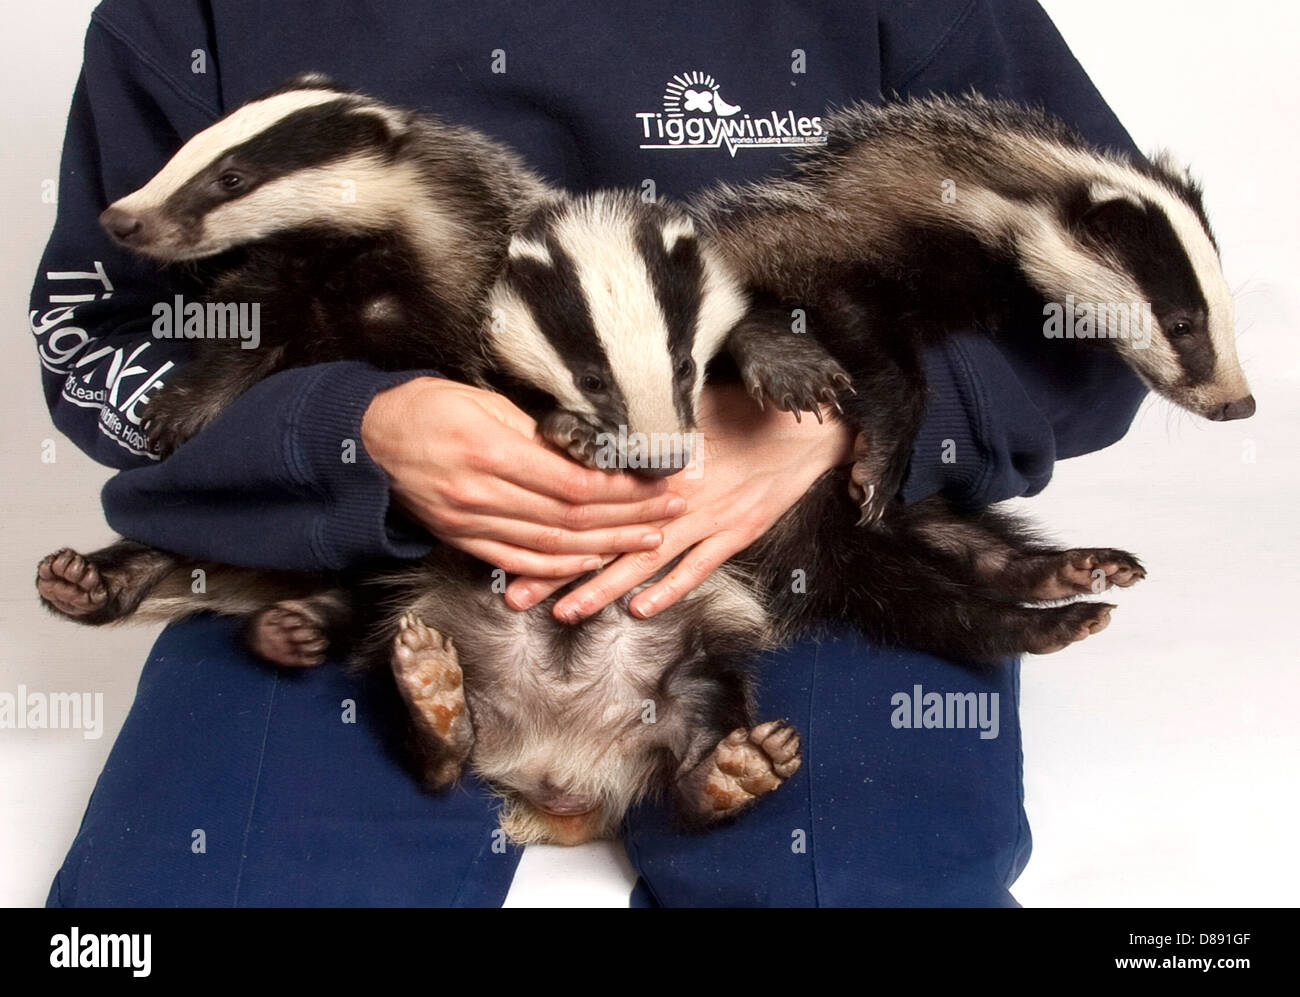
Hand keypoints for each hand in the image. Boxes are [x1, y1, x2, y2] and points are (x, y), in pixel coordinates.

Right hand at [361, 377, 684, 576]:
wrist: (365, 442)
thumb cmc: (425, 408)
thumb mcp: (479, 399)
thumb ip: (533, 428)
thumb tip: (590, 445)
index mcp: (491, 451)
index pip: (574, 481)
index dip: (623, 489)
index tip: (661, 483)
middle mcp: (483, 494)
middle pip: (572, 515)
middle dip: (630, 517)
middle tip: (672, 513)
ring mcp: (471, 523)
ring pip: (551, 544)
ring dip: (606, 546)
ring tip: (648, 541)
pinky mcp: (462, 540)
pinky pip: (518, 562)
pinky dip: (559, 567)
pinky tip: (592, 562)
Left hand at [504, 383, 854, 618]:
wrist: (806, 428)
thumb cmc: (743, 409)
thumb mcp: (686, 408)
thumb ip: (639, 426)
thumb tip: (587, 425)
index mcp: (656, 461)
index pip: (591, 499)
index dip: (549, 521)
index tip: (509, 540)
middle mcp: (675, 492)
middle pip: (606, 537)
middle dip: (558, 568)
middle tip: (516, 595)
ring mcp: (707, 516)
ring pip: (644, 559)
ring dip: (603, 588)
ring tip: (564, 612)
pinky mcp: (737, 533)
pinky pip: (698, 567)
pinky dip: (669, 589)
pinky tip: (640, 610)